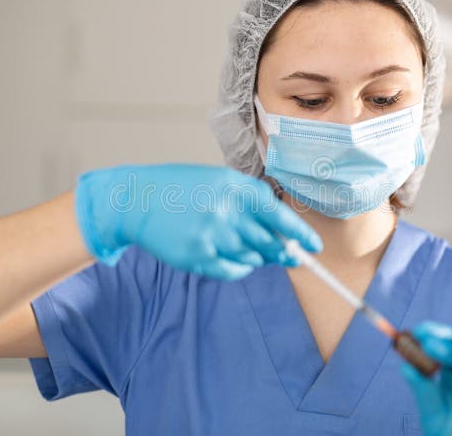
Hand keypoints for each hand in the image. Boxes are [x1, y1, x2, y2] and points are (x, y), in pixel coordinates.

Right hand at [74, 163, 321, 278]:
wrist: (137, 201)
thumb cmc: (182, 189)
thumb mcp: (219, 181)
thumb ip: (250, 201)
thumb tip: (281, 230)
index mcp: (234, 187)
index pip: (278, 215)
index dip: (300, 233)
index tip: (314, 246)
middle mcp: (225, 211)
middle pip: (269, 242)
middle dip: (283, 252)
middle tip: (290, 256)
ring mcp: (211, 235)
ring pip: (252, 258)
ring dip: (256, 257)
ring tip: (240, 246)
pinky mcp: (197, 256)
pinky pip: (232, 271)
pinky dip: (238, 268)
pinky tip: (232, 258)